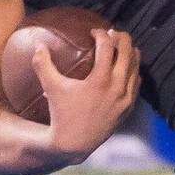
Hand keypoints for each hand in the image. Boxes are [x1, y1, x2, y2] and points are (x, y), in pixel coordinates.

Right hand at [30, 29, 139, 163]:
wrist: (74, 144)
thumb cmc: (61, 114)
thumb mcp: (51, 88)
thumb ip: (43, 64)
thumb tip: (37, 43)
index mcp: (100, 80)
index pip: (108, 47)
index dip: (102, 34)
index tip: (94, 31)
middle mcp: (118, 87)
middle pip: (128, 51)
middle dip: (121, 37)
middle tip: (112, 33)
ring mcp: (126, 97)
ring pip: (136, 65)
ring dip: (129, 52)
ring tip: (119, 46)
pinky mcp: (129, 106)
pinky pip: (136, 81)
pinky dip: (132, 70)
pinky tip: (124, 66)